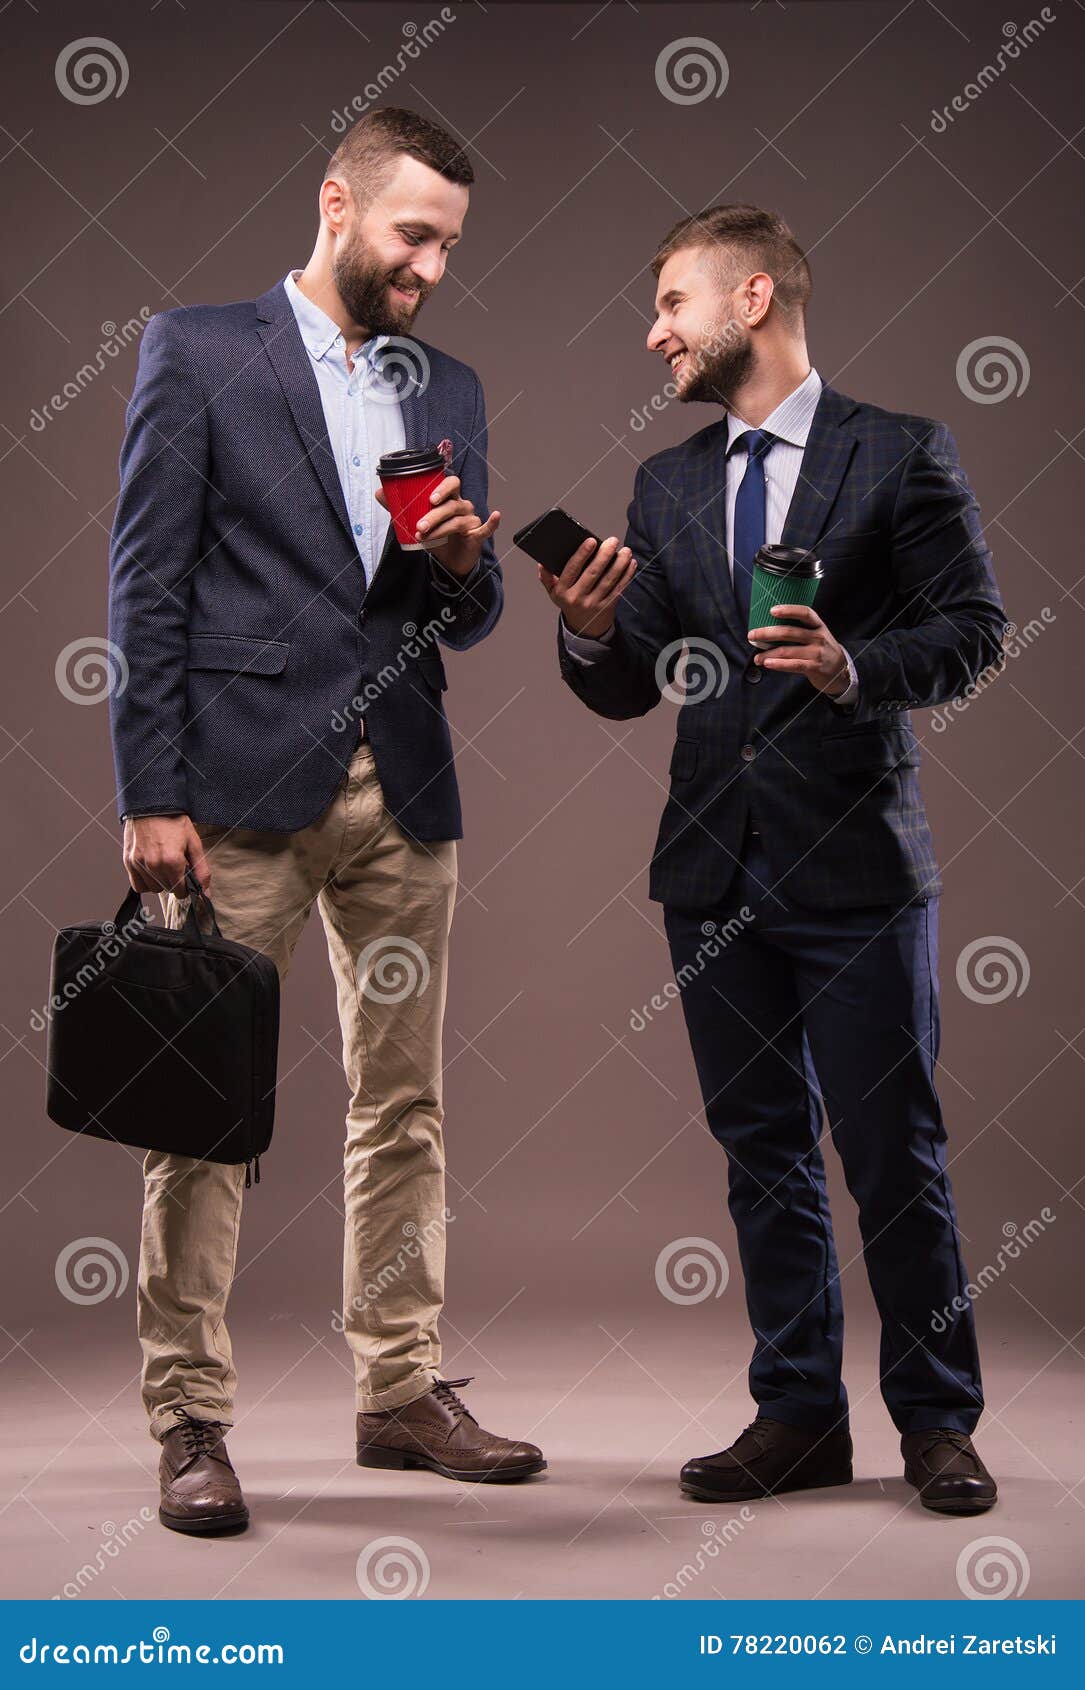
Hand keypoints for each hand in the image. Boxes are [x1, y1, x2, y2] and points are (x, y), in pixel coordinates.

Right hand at [123, 815, 210, 897]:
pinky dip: (146, 881)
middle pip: (167, 890)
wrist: (152, 804)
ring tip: (163, 865)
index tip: (186, 875)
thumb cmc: (174, 821)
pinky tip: (152, 869)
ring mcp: (139, 863)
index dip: (186, 885)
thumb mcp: (194, 843)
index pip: (181, 891)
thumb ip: (201, 870)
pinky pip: (138, 885)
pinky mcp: (129, 861)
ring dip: (160, 882)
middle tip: (176, 865)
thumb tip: (205, 893)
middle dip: (174, 882)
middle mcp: (154, 865)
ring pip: (153, 888)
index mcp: (172, 861)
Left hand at [375, 475, 499, 577]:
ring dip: (440, 529)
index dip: (442, 488)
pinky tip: (496, 515)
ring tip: (425, 538)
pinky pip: (486, 528)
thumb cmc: (436, 536)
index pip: (451, 483)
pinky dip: (492, 522)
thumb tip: (379, 492)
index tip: (429, 499)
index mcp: (449, 498)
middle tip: (420, 525)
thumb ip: (400, 508)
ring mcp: (471, 520)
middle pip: (452, 504)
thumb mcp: (416, 521)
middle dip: (435, 515)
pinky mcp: (477, 536)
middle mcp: (462, 506)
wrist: (448, 561)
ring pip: (458, 521)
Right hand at [537, 534, 635, 637]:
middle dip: (604, 555)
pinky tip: (631, 563)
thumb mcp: (554, 593)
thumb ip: (548, 578)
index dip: (581, 554)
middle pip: (592, 573)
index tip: (591, 540)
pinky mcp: (607, 606)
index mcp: (562, 592)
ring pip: (608, 581)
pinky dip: (626, 575)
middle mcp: (577, 598)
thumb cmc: (569, 602)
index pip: (571, 570)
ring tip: (625, 550)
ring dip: (619, 564)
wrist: (583, 628)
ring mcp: (594, 604)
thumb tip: (541, 563)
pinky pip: (618, 589)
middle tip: (612, 540)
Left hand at [748, 604, 850, 695]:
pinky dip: (778, 664)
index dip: (789, 610)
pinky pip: (793, 665)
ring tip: (757, 657)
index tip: (772, 610)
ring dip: (768, 653)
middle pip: (789, 632)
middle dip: (767, 633)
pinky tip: (767, 663)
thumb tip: (769, 630)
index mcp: (818, 625)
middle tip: (752, 635)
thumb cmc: (822, 651)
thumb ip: (799, 631)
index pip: (805, 613)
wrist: (841, 671)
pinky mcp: (814, 667)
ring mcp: (817, 652)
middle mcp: (818, 637)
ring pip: (787, 650)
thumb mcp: (817, 635)